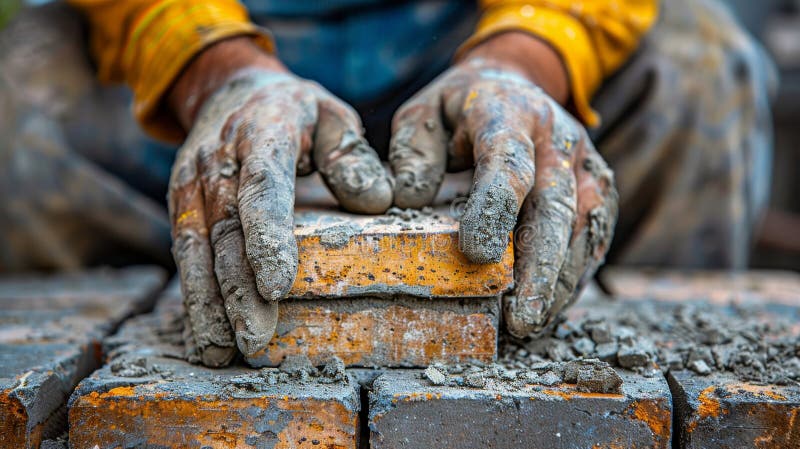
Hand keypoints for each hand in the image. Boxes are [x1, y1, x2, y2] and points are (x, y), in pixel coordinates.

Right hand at [167, 38, 392, 365]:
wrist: (227, 89)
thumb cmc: (294, 111)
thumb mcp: (332, 115)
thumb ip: (352, 155)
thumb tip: (377, 199)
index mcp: (263, 132)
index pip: (263, 187)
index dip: (267, 236)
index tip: (278, 285)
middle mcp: (217, 159)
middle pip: (225, 230)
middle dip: (237, 289)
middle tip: (255, 337)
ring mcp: (191, 182)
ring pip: (196, 248)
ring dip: (206, 303)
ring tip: (219, 351)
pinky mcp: (179, 203)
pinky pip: (183, 254)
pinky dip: (191, 296)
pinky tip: (202, 335)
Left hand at [389, 33, 617, 336]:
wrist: (519, 86)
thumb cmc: (462, 110)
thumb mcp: (424, 113)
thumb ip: (413, 150)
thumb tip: (407, 197)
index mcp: (510, 113)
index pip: (507, 163)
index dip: (494, 208)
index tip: (476, 254)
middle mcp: (557, 139)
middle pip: (555, 205)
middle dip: (540, 267)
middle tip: (520, 319)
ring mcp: (585, 165)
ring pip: (581, 229)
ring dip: (558, 283)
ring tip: (531, 327)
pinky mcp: (599, 190)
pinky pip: (593, 239)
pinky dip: (572, 278)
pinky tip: (548, 309)